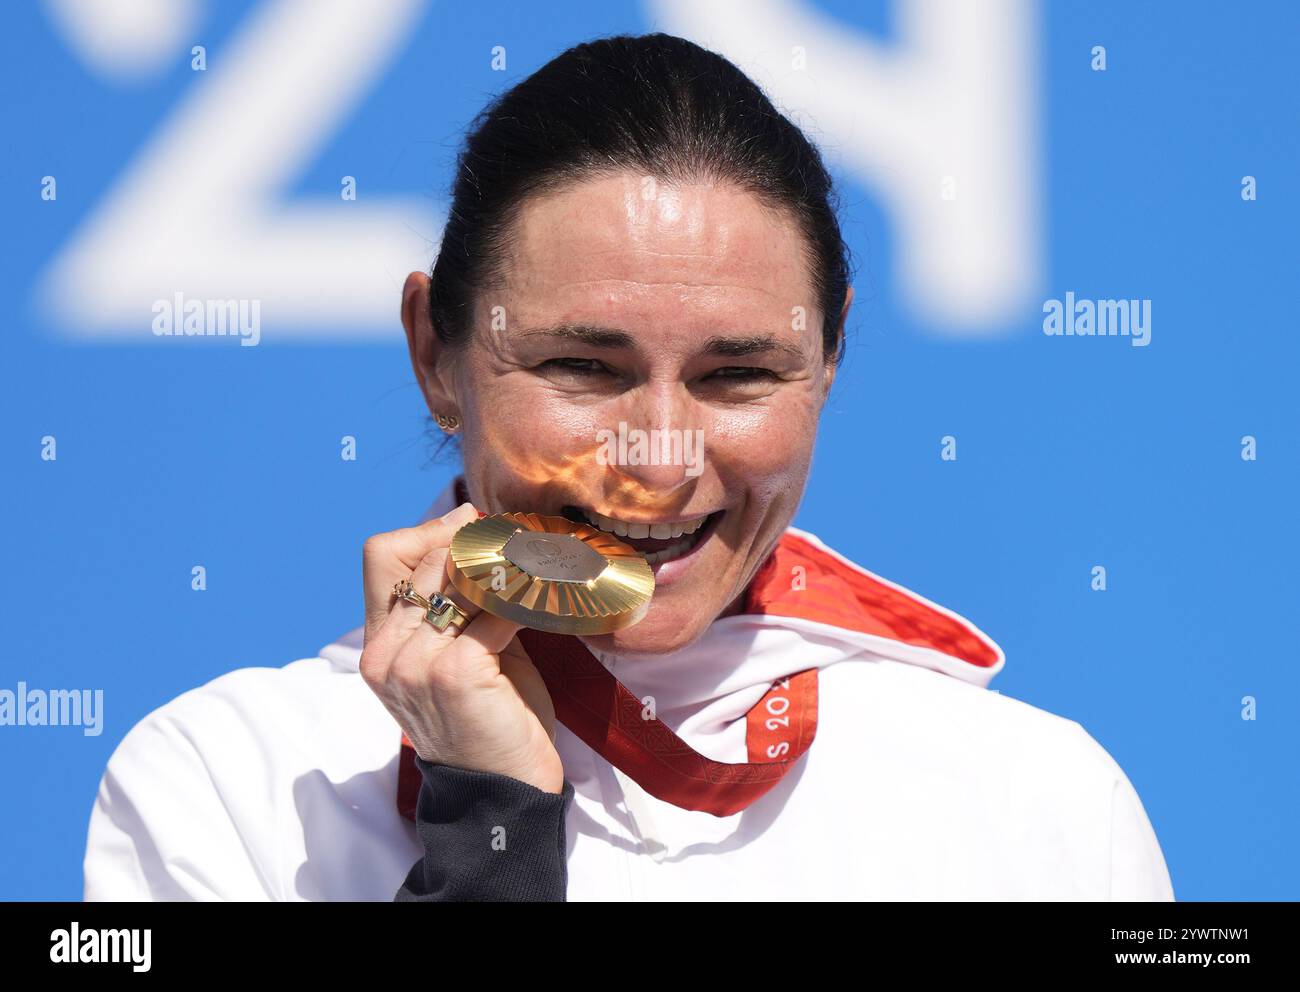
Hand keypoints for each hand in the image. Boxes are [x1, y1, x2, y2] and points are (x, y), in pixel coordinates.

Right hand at [359, 502, 563, 793]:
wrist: (503, 789)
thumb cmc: (490, 717)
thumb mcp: (459, 651)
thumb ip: (459, 599)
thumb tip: (469, 522)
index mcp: (379, 645)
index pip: (382, 555)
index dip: (430, 532)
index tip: (475, 529)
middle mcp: (385, 653)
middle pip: (428, 558)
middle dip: (479, 545)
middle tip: (525, 545)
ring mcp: (414, 664)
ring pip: (462, 578)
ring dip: (507, 568)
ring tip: (541, 568)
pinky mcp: (454, 673)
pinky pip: (496, 612)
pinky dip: (527, 602)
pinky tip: (548, 605)